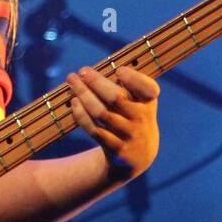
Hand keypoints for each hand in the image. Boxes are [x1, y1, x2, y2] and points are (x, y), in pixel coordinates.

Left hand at [66, 65, 159, 181]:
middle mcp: (141, 118)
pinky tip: (75, 102)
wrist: (139, 155)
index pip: (148, 89)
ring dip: (84, 95)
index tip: (118, 70)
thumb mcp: (140, 101)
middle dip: (96, 82)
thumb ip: (130, 85)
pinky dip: (81, 114)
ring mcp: (129, 135)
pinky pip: (94, 130)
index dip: (134, 79)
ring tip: (72, 81)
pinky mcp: (115, 149)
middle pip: (116, 98)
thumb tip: (110, 66)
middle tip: (82, 71)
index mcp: (149, 102)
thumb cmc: (134, 115)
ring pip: (101, 113)